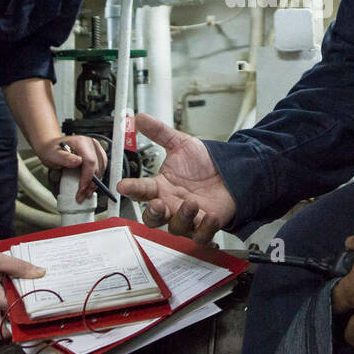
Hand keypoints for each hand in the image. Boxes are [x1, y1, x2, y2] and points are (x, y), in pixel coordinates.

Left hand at [36, 135, 107, 202]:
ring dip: (94, 183)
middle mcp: (91, 144)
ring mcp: (96, 148)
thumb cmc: (51, 151)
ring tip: (84, 193)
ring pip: (101, 169)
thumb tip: (78, 162)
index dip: (87, 177)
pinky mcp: (97, 154)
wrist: (52, 147)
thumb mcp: (53, 155)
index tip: (81, 190)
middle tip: (81, 196)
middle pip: (97, 166)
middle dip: (90, 184)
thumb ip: (64, 158)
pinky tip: (88, 185)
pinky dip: (96, 179)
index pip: (90, 161)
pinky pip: (101, 168)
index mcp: (81, 142)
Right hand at [116, 113, 236, 243]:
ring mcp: (188, 217)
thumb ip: (159, 132)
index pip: (141, 190)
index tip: (124, 186)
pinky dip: (204, 229)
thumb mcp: (180, 144)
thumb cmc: (203, 163)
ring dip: (182, 218)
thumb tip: (139, 118)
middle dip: (153, 214)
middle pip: (153, 218)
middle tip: (157, 204)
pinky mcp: (205, 224)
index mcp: (161, 187)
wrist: (229, 171)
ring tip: (190, 203)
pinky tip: (209, 216)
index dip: (131, 188)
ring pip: (177, 228)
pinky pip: (201, 235)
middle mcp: (171, 204)